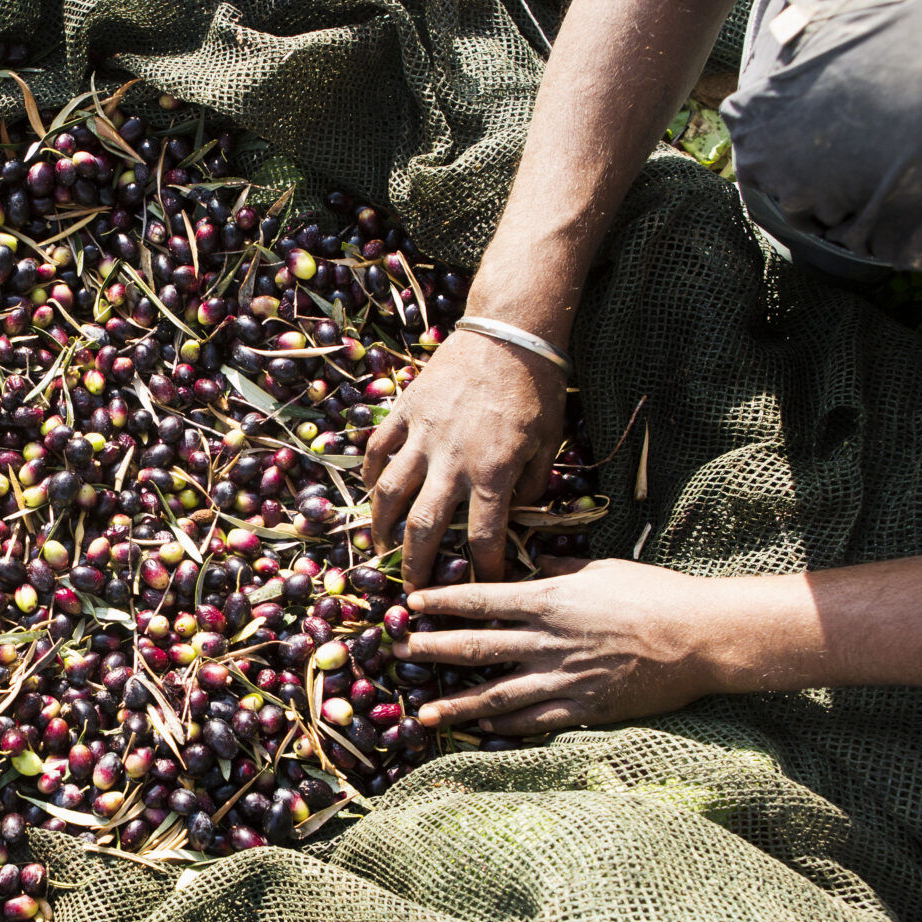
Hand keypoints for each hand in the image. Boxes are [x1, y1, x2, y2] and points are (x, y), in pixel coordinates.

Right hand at [363, 329, 567, 586]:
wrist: (509, 332)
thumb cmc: (537, 387)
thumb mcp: (550, 440)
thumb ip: (534, 484)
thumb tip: (518, 513)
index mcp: (492, 472)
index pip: (484, 537)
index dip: (484, 569)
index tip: (483, 587)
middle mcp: (451, 460)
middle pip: (424, 526)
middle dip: (417, 564)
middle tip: (412, 589)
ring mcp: (423, 436)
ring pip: (390, 492)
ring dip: (382, 526)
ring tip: (381, 547)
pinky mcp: (406, 412)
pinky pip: (378, 449)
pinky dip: (371, 474)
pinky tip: (372, 492)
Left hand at [391, 558, 729, 734]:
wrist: (702, 637)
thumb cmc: (654, 594)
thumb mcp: (602, 569)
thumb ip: (561, 569)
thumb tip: (535, 562)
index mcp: (550, 599)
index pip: (482, 600)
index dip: (442, 602)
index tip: (409, 605)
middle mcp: (548, 640)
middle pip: (476, 646)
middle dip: (432, 651)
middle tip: (396, 656)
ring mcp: (565, 677)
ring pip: (497, 693)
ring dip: (456, 705)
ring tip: (422, 716)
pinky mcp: (585, 707)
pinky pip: (535, 721)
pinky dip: (504, 726)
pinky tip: (479, 730)